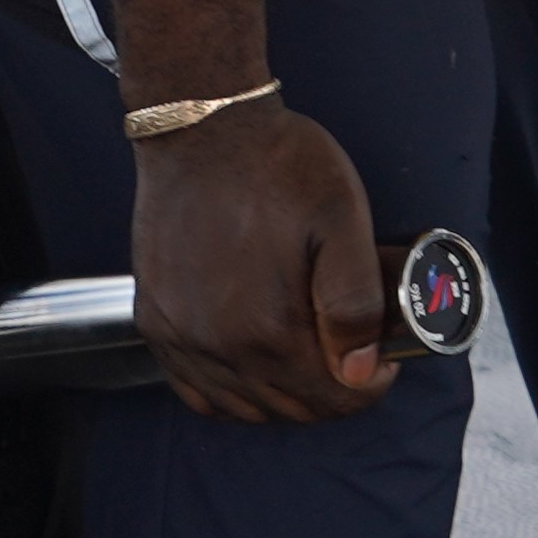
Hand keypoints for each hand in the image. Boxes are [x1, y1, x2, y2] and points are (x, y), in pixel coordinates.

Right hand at [124, 102, 393, 421]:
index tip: (382, 360)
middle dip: (332, 391)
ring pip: (244, 406)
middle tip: (351, 351)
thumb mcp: (343, 221)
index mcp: (269, 328)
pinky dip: (231, 390)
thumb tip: (360, 372)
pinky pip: (196, 390)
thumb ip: (355, 304)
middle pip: (291, 408)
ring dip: (285, 395)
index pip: (333, 399)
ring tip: (309, 354)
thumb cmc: (278, 166)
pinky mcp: (155, 321)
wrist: (204, 129)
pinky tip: (253, 362)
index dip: (369, 385)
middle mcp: (218, 346)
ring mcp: (180, 337)